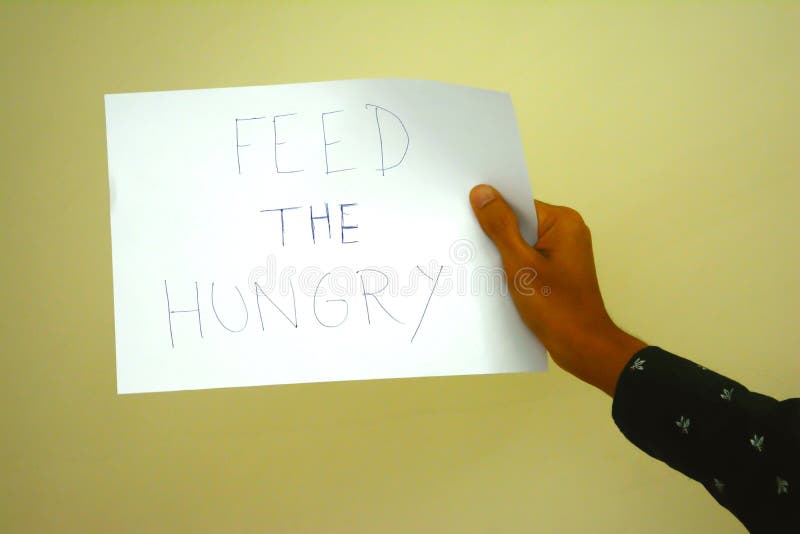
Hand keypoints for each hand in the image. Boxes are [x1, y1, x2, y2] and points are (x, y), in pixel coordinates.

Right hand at [469, 184, 645, 395]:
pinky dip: (512, 267)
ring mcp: (563, 252)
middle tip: (467, 242)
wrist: (582, 347)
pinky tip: (495, 278)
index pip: (519, 204)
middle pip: (520, 222)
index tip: (466, 216)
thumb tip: (482, 193)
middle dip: (495, 234)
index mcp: (563, 222)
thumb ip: (500, 226)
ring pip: (522, 243)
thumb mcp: (519, 264)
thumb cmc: (555, 306)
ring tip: (479, 263)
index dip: (492, 211)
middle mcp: (567, 232)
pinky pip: (528, 259)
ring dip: (502, 253)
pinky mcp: (558, 271)